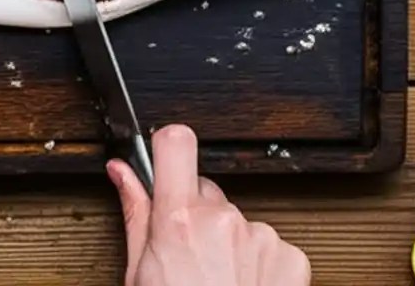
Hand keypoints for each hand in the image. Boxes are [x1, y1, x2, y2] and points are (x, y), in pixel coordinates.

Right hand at [107, 125, 310, 285]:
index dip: (167, 146)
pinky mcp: (292, 256)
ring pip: (236, 221)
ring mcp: (261, 237)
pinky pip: (267, 243)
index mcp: (180, 222)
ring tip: (216, 283)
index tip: (163, 159)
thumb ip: (135, 214)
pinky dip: (256, 264)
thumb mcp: (138, 274)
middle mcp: (224, 222)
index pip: (176, 142)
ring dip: (227, 244)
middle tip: (185, 256)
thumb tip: (122, 174)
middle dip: (193, 214)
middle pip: (204, 191)